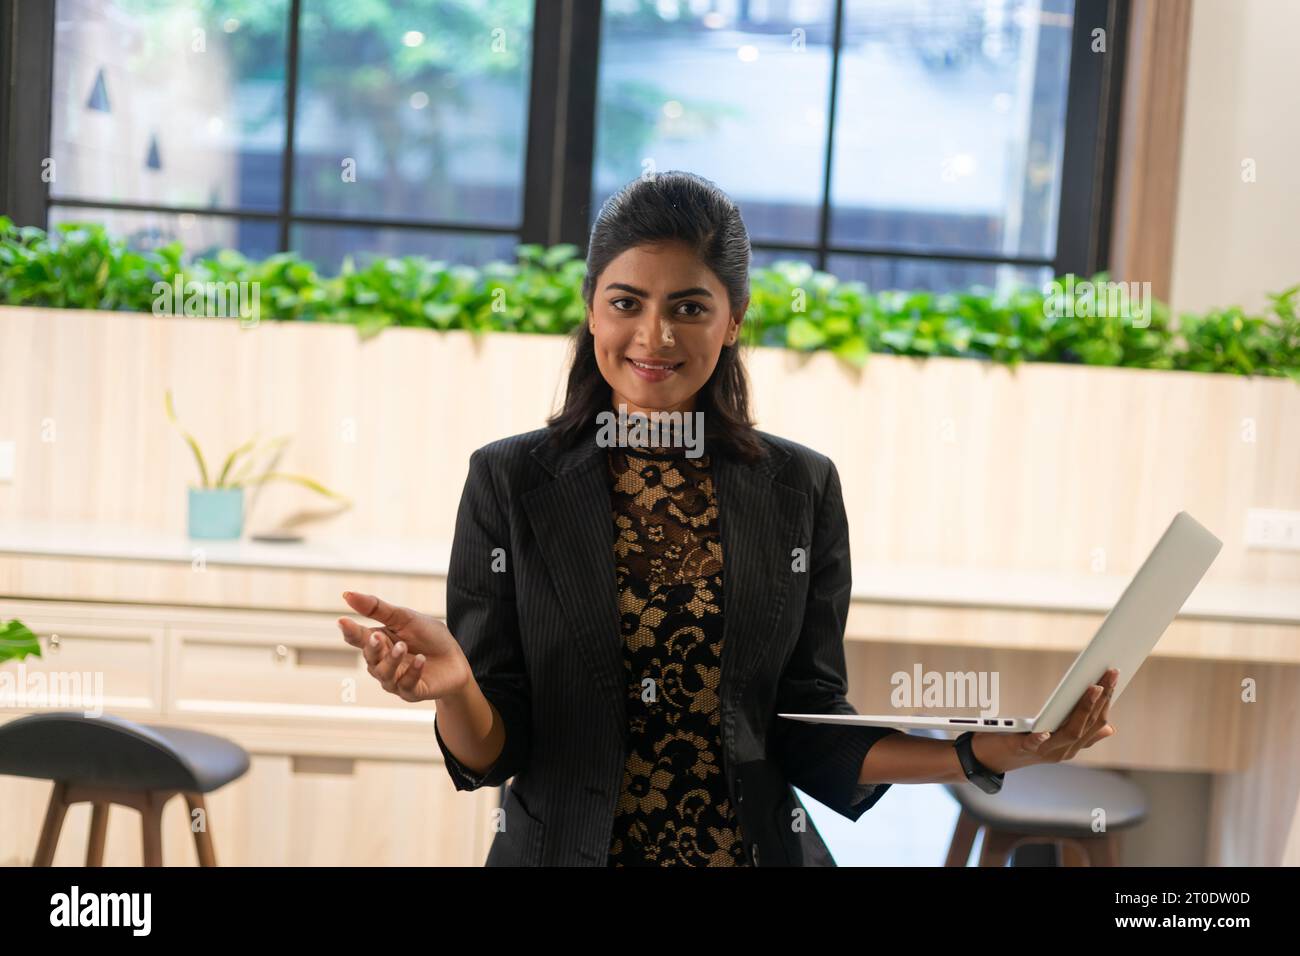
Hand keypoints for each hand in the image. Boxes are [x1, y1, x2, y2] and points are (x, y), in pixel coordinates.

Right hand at [337, 590, 470, 702]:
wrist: (456, 659)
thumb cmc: (428, 636)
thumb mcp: (404, 618)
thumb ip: (377, 609)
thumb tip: (347, 594)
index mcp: (379, 642)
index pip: (358, 638)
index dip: (350, 631)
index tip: (342, 621)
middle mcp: (382, 663)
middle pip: (369, 658)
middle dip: (372, 648)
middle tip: (377, 637)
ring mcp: (395, 679)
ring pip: (384, 674)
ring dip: (391, 660)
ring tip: (402, 646)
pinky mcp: (412, 692)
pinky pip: (407, 685)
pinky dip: (413, 672)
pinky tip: (420, 659)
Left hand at [971, 668, 1118, 773]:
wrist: (989, 758)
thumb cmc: (1022, 741)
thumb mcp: (1054, 736)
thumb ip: (1081, 733)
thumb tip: (1111, 728)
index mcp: (1072, 745)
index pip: (1097, 722)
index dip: (1108, 700)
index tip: (1114, 677)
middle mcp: (1062, 751)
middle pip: (1089, 725)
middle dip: (1102, 699)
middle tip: (1109, 675)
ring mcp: (1044, 751)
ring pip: (1071, 733)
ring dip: (1084, 711)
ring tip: (1093, 689)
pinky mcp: (1021, 749)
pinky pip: (1034, 745)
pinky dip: (1041, 738)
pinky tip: (1045, 729)